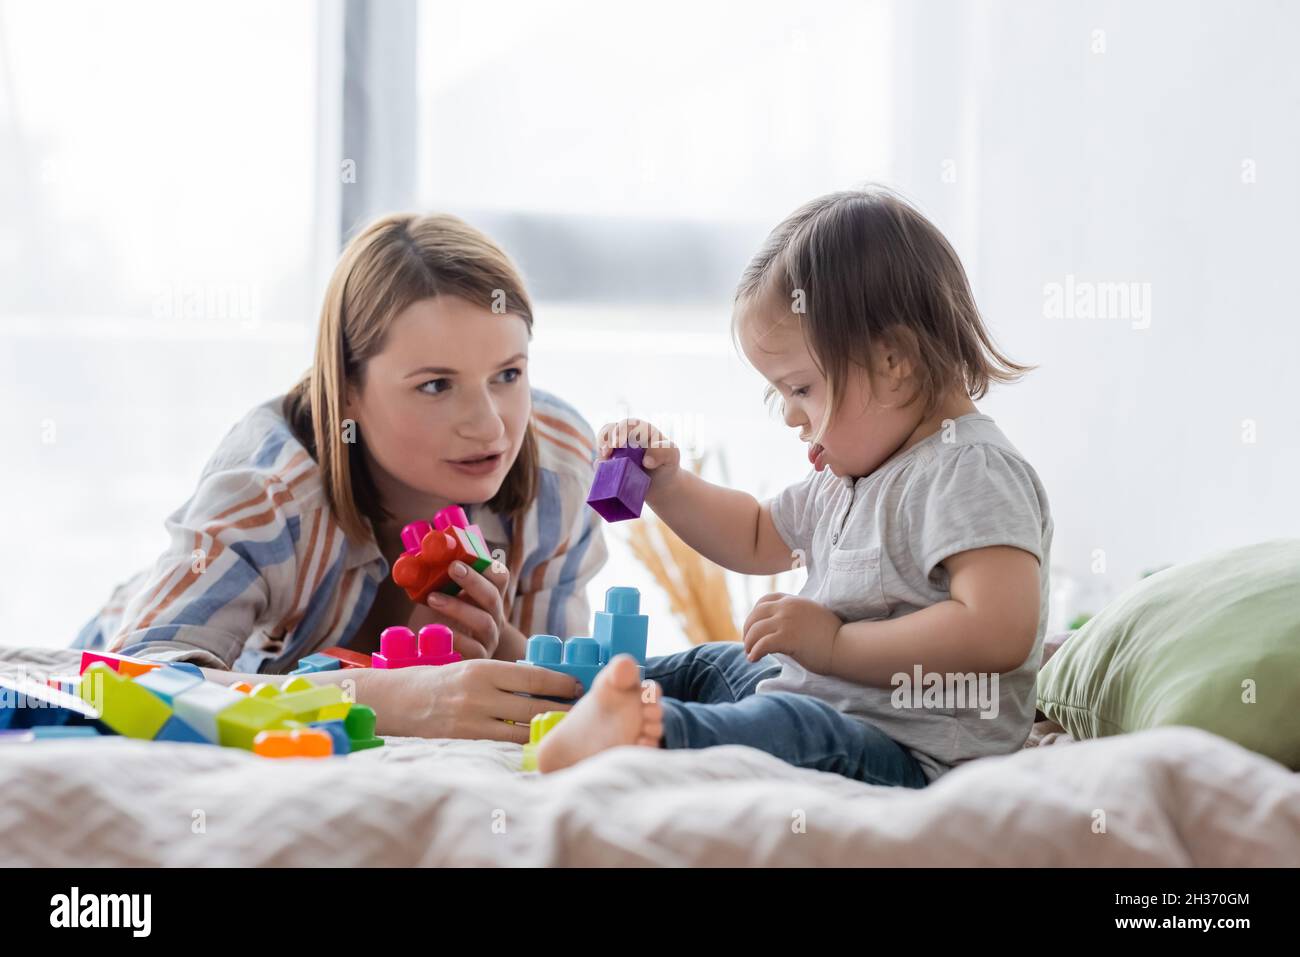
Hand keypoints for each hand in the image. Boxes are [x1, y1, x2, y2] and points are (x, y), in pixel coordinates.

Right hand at [372, 659, 581, 742]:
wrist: (396, 701)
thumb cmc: (438, 681)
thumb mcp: (470, 669)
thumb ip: (501, 678)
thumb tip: (541, 685)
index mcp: (482, 669)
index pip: (532, 677)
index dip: (560, 683)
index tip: (576, 685)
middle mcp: (478, 694)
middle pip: (532, 705)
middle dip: (560, 708)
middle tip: (580, 709)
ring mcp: (471, 721)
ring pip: (522, 729)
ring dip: (545, 728)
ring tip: (564, 727)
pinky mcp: (464, 742)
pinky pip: (502, 745)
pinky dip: (522, 744)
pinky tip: (536, 743)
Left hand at [423, 559, 509, 659]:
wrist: (438, 653)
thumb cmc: (439, 619)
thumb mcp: (440, 596)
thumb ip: (435, 580)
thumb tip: (413, 561)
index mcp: (487, 596)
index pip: (500, 577)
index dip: (487, 566)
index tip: (464, 558)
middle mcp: (493, 616)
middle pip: (493, 597)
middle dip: (473, 581)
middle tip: (452, 568)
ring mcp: (489, 638)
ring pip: (484, 622)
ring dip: (458, 607)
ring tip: (433, 598)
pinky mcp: (479, 657)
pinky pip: (474, 649)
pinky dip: (457, 638)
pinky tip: (438, 631)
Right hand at [596, 417, 680, 495]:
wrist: (662, 484)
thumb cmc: (667, 464)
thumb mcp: (672, 456)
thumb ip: (663, 452)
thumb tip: (646, 461)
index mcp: (639, 429)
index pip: (626, 425)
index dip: (619, 432)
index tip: (617, 444)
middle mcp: (624, 437)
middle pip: (608, 430)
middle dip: (604, 439)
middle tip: (606, 453)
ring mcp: (615, 451)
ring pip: (602, 446)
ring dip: (600, 454)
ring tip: (604, 464)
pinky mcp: (610, 465)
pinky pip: (600, 463)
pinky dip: (599, 467)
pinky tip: (604, 472)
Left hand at [741, 593, 841, 674]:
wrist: (845, 646)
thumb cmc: (832, 636)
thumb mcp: (811, 615)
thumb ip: (795, 615)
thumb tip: (779, 626)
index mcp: (793, 600)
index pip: (764, 601)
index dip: (754, 615)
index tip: (753, 628)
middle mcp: (787, 607)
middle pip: (755, 615)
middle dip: (747, 630)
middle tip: (748, 644)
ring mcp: (786, 621)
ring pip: (755, 630)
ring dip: (749, 643)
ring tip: (751, 654)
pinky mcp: (787, 638)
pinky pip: (762, 644)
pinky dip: (755, 652)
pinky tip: (754, 659)